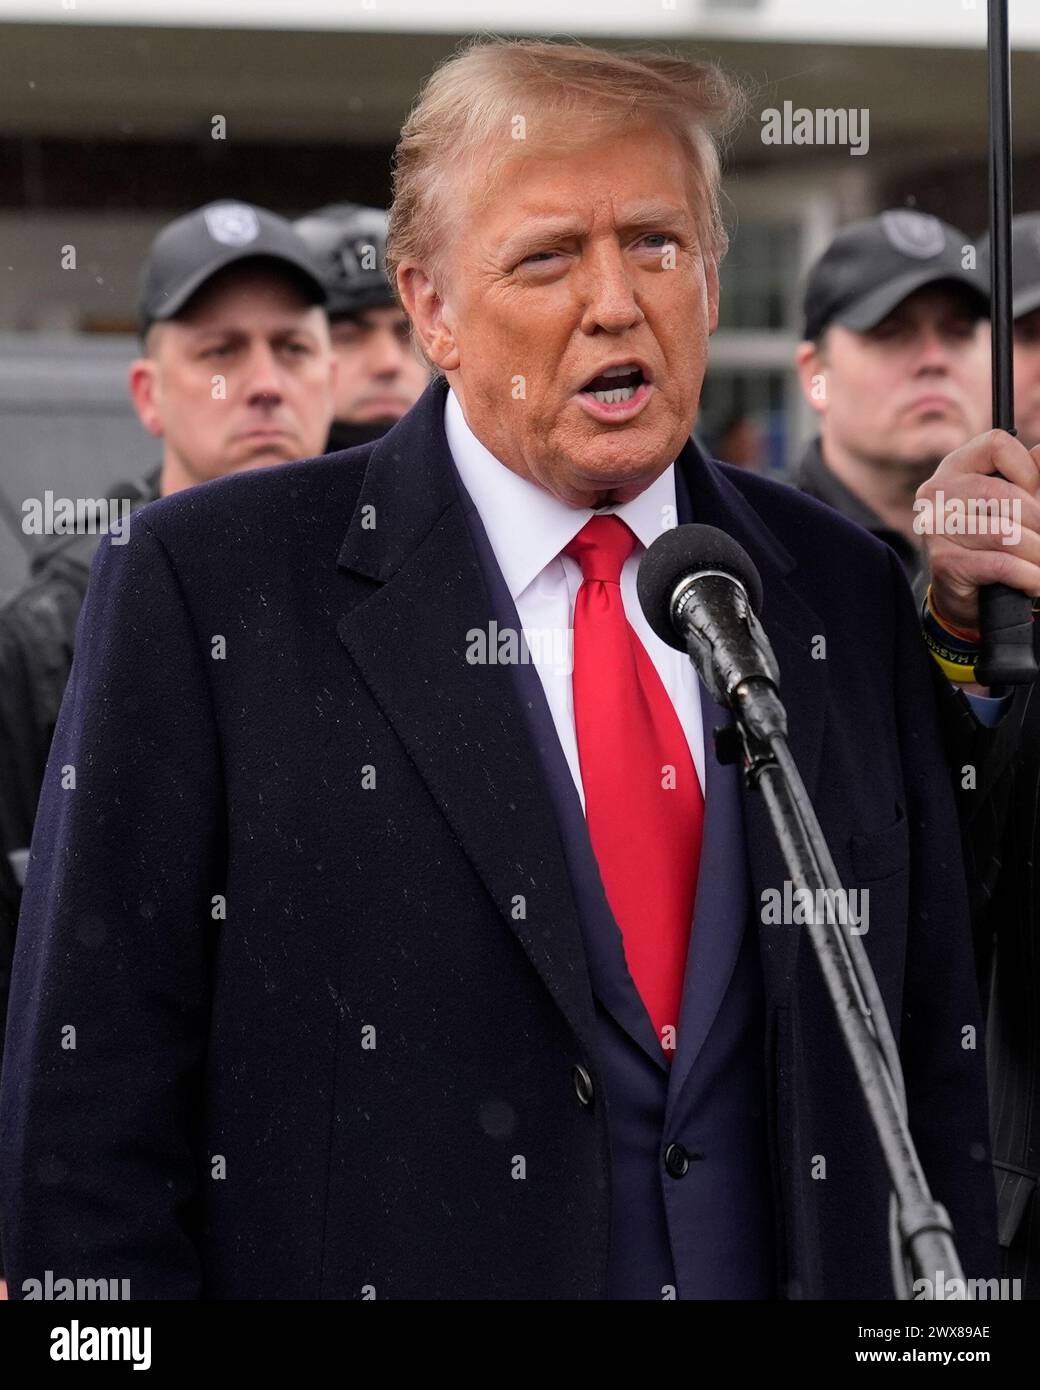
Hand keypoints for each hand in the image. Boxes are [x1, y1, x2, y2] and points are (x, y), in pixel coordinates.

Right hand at [915, 429, 1039, 629]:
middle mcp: (938, 490)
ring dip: (1037, 553)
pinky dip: (1029, 576)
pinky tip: (1036, 581)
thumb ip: (1028, 477)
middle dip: (1038, 521)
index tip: (1035, 495)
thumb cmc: (989, 539)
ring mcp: (936, 526)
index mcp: (956, 466)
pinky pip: (1001, 564)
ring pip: (1006, 533)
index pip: (997, 444)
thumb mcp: (1009, 503)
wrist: (961, 591)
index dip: (1028, 470)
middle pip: (1004, 495)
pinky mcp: (943, 560)